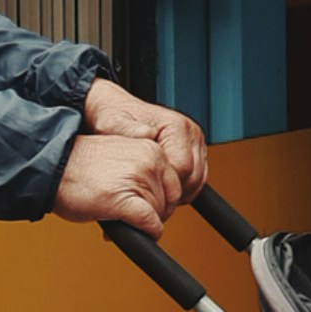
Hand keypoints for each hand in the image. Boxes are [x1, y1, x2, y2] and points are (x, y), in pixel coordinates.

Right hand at [52, 133, 179, 236]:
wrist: (52, 167)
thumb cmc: (79, 166)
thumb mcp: (122, 158)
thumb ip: (144, 171)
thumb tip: (161, 199)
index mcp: (152, 148)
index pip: (175, 185)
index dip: (161, 202)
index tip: (145, 207)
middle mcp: (151, 161)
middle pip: (170, 202)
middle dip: (153, 214)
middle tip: (130, 217)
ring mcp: (140, 180)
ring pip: (158, 216)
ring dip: (140, 225)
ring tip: (116, 218)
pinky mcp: (127, 201)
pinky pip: (150, 226)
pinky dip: (144, 234)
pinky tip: (122, 229)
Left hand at [82, 77, 207, 203]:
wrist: (118, 111)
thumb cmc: (115, 118)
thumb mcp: (112, 123)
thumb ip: (127, 129)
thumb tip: (146, 134)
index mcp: (176, 125)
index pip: (183, 168)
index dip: (166, 186)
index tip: (147, 195)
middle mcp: (190, 132)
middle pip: (193, 176)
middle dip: (174, 191)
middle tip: (152, 201)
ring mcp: (195, 141)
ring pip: (198, 179)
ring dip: (180, 192)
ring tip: (157, 196)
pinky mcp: (195, 150)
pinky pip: (197, 178)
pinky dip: (183, 188)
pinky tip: (165, 190)